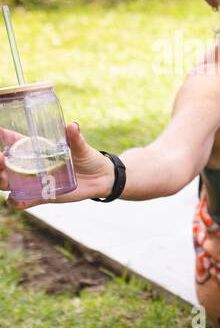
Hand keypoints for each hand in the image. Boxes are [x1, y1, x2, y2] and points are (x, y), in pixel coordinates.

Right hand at [0, 121, 114, 208]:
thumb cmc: (88, 158)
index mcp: (35, 149)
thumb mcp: (81, 148)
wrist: (101, 178)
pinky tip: (14, 200)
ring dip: (0, 179)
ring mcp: (33, 181)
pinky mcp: (41, 196)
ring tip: (2, 176)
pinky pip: (22, 201)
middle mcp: (30, 165)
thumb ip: (75, 138)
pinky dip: (15, 202)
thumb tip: (73, 125)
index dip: (2, 137)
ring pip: (7, 182)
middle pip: (4, 164)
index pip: (12, 142)